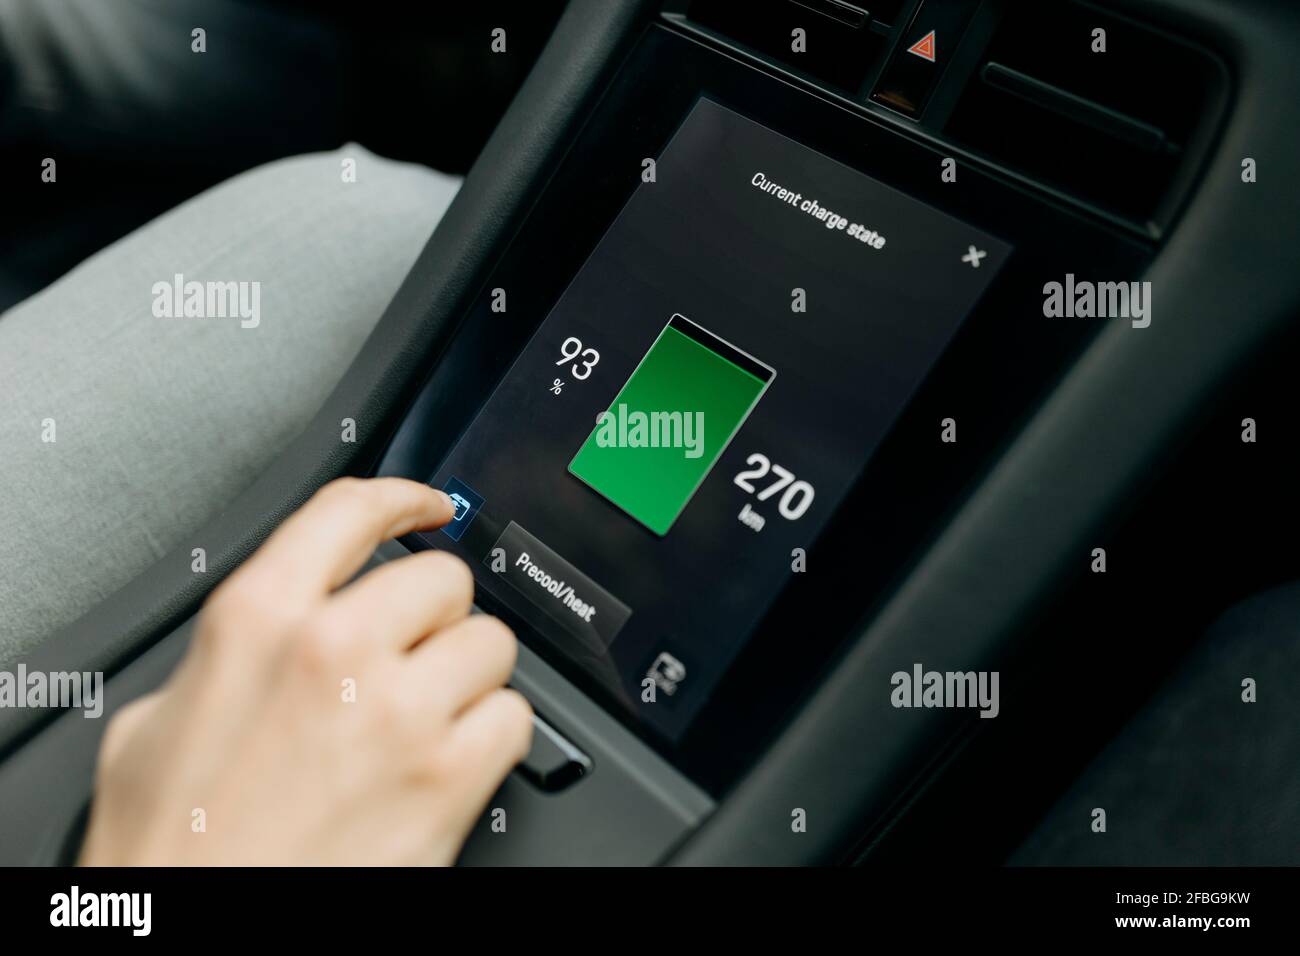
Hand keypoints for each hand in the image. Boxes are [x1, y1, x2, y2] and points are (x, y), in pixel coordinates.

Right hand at [78, 477, 531, 865]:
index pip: (352, 511)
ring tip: (427, 716)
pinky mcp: (447, 775)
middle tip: (412, 657)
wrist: (198, 937)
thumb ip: (227, 655)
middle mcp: (334, 650)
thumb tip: (264, 633)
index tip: (430, 507)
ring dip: (467, 676)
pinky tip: (449, 757)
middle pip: (442, 578)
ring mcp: (399, 711)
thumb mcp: (153, 723)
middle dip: (434, 615)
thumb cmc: (171, 849)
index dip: (404, 499)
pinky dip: (493, 734)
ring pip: (490, 642)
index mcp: (257, 621)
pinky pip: (513, 715)